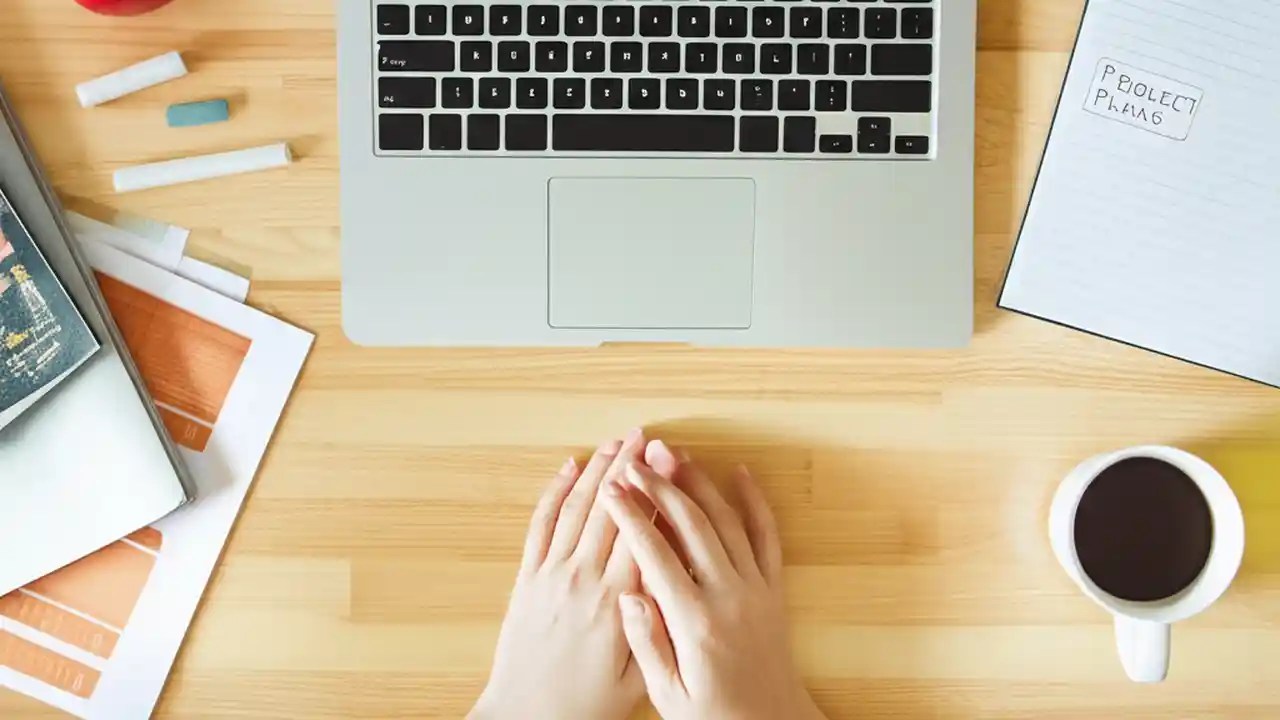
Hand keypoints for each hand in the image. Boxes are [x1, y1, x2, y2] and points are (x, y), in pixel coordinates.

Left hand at [470, 430, 652, 719]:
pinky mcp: (527, 578)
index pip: (642, 534)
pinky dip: (554, 492)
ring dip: (597, 470)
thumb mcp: (635, 680)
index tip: (670, 462)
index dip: (657, 493)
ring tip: (617, 440)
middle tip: (648, 436)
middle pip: (611, 510)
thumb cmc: (585, 706)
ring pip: (577, 508)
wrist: (525, 718)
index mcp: (615, 603)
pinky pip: (541, 524)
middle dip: (630, 468)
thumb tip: (672, 584)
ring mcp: (550, 574)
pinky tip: (568, 468)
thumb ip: (654, 629)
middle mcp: (581, 579)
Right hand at [604, 442, 826, 719]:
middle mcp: (729, 597)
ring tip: (673, 454)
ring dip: (698, 484)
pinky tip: (741, 474)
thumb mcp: (668, 694)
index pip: (656, 555)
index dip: (631, 517)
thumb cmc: (714, 717)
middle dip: (660, 486)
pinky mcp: (773, 589)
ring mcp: (755, 588)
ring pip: (726, 521)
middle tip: (635, 459)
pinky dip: (755, 502)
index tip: (611, 490)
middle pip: (691, 525)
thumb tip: (626, 593)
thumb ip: (646, 642)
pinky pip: (767, 536)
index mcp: (695, 623)